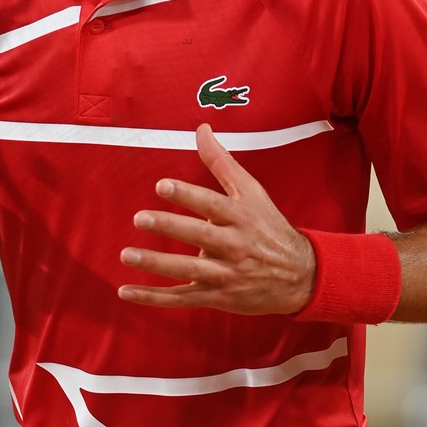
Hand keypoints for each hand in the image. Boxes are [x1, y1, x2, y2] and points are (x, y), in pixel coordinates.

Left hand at [120, 123, 314, 315]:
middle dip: (170, 227)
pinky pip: (182, 298)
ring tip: (127, 254)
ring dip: (156, 263)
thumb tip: (202, 129)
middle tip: (140, 218)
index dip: (187, 194)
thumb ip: (222, 162)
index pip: (212, 204)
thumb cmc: (269, 228)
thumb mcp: (252, 192)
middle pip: (200, 236)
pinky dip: (154, 296)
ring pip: (188, 269)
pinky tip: (128, 290)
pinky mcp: (217, 296)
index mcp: (241, 217)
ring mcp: (226, 274)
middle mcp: (234, 245)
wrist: (300, 277)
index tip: (162, 186)